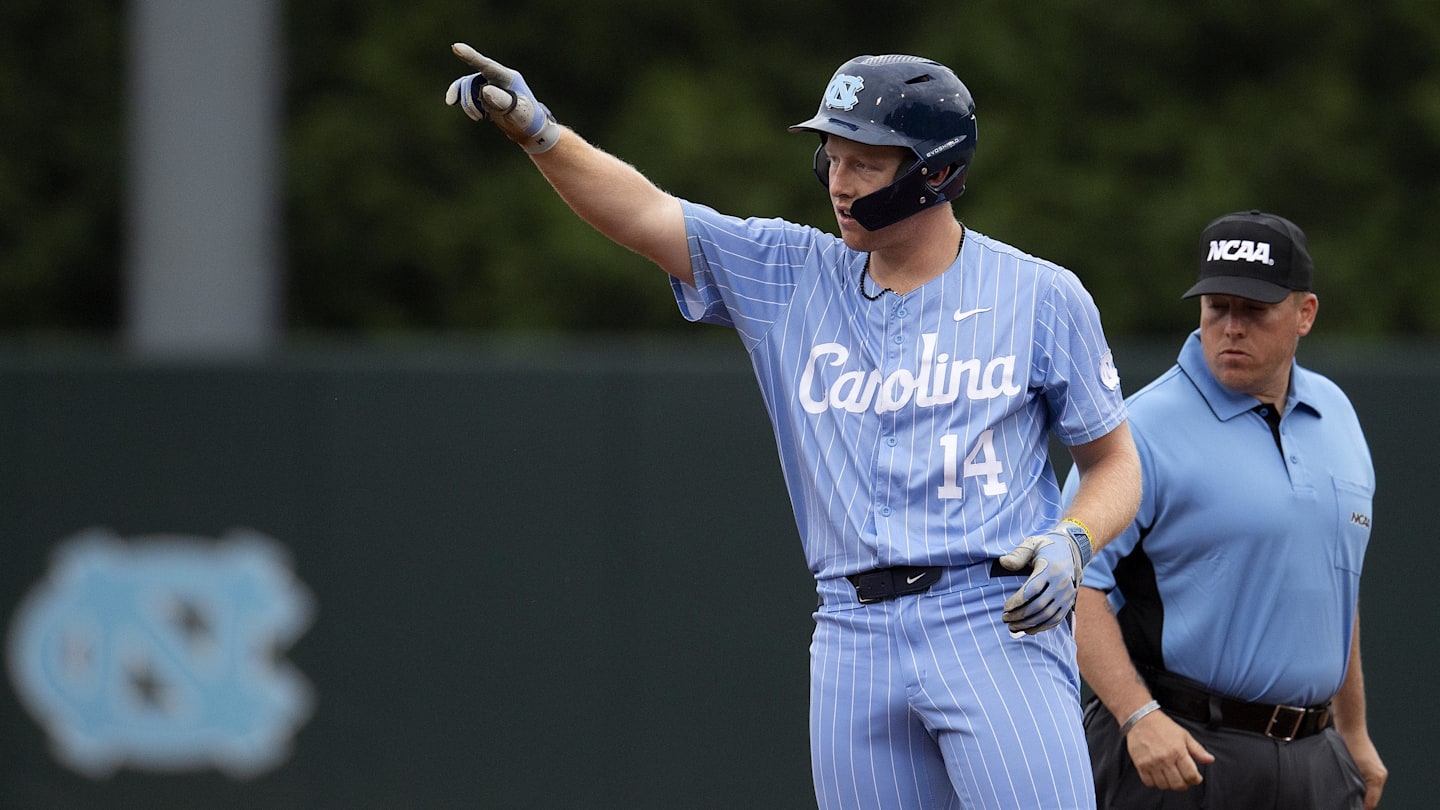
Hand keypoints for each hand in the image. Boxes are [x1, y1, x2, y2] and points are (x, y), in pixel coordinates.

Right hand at [445, 43, 560, 153]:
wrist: (529, 126)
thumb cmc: (527, 119)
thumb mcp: (520, 113)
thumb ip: (504, 101)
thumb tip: (485, 89)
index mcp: (509, 78)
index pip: (488, 66)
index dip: (471, 57)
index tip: (456, 47)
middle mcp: (498, 76)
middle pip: (473, 80)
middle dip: (470, 100)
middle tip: (480, 118)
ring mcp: (489, 82)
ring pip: (467, 86)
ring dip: (468, 104)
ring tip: (480, 118)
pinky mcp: (483, 90)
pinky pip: (465, 89)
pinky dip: (460, 97)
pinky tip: (452, 103)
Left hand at [999, 527, 1081, 633]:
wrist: (1071, 550)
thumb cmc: (1046, 547)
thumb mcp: (1032, 544)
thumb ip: (1018, 554)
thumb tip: (1003, 563)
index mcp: (1052, 568)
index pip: (1033, 589)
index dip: (1017, 601)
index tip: (1005, 607)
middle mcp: (1062, 583)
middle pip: (1039, 605)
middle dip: (1020, 615)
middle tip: (1005, 618)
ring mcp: (1067, 595)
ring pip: (1047, 616)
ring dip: (1028, 624)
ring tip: (1012, 626)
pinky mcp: (1069, 602)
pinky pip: (1056, 619)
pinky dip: (1042, 627)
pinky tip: (1028, 629)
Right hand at [1125, 709, 1214, 790]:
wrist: (1141, 719)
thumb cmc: (1163, 726)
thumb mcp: (1184, 735)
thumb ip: (1198, 750)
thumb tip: (1210, 759)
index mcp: (1178, 751)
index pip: (1191, 775)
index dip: (1196, 780)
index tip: (1195, 777)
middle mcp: (1165, 759)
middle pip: (1178, 784)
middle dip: (1184, 785)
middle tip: (1184, 779)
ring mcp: (1151, 763)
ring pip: (1164, 786)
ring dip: (1169, 784)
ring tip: (1170, 777)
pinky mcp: (1140, 765)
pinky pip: (1149, 783)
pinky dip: (1155, 783)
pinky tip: (1158, 775)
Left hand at [1339, 729, 1386, 808]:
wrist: (1350, 728)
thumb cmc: (1349, 745)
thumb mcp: (1348, 768)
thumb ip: (1353, 785)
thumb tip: (1351, 799)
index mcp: (1377, 778)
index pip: (1371, 803)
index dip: (1361, 808)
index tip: (1349, 808)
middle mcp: (1380, 775)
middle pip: (1371, 798)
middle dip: (1360, 802)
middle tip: (1346, 803)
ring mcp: (1376, 770)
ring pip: (1369, 790)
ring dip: (1359, 794)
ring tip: (1346, 796)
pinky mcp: (1370, 766)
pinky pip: (1367, 782)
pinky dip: (1359, 786)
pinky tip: (1348, 785)